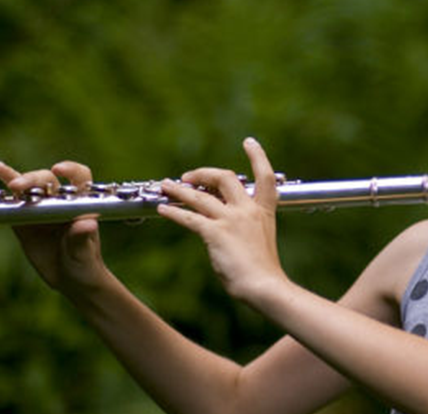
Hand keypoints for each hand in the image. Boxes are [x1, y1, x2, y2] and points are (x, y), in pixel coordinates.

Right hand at [0, 160, 110, 295]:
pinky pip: (12, 202)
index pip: (79, 178)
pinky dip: (1, 191)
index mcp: (80, 204)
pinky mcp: (23, 219)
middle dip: (32, 179)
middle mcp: (59, 201)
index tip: (57, 170)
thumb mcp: (84, 254)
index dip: (70, 170)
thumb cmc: (84, 264)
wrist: (70, 279)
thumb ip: (83, 238)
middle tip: (18, 187)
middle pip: (47, 180)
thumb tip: (88, 224)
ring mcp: (40, 208)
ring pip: (28, 187)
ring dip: (15, 178)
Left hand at [156, 138, 285, 302]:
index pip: (265, 177)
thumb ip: (246, 229)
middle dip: (204, 173)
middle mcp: (247, 210)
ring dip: (179, 189)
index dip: (257, 156)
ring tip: (165, 185)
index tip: (248, 142)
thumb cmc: (263, 272)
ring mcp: (231, 219)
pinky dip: (174, 212)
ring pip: (200, 196)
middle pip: (224, 177)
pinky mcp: (215, 233)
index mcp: (263, 212)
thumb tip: (224, 227)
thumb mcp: (260, 242)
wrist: (264, 286)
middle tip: (188, 176)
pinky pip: (189, 218)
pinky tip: (163, 209)